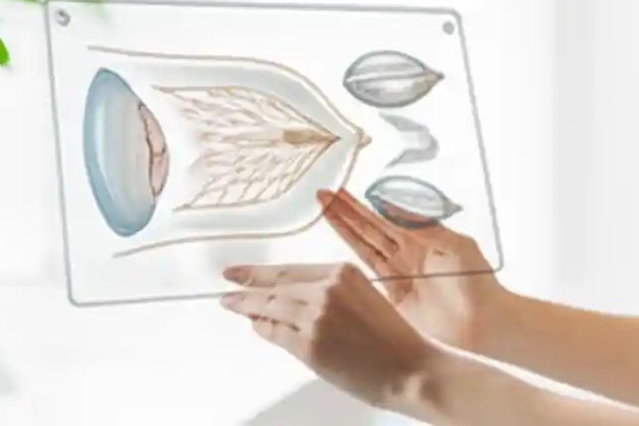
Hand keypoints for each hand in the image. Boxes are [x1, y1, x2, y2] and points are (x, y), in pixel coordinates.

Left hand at [219, 262, 436, 411]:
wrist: (411, 368)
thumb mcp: (363, 299)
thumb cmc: (394, 339)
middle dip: (247, 285)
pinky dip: (263, 329)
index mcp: (343, 271)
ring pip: (270, 307)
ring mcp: (315, 316)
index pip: (290, 269)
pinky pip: (275, 333)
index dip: (261, 271)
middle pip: (275, 284)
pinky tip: (256, 325)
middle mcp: (326, 288)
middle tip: (228, 283)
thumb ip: (329, 295)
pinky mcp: (309, 344)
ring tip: (231, 303)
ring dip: (247, 306)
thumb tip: (291, 301)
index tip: (242, 271)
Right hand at [315, 187, 506, 352]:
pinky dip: (349, 267)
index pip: (385, 217)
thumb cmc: (479, 284)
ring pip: (364, 248)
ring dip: (343, 231)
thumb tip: (393, 205)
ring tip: (323, 212)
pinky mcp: (392, 301)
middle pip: (369, 229)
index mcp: (423, 239)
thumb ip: (425, 226)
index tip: (343, 192)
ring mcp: (398, 277)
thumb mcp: (456, 245)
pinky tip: (333, 257)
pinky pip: (367, 279)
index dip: (363, 205)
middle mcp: (407, 255)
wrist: (484, 326)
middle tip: (322, 195)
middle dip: (345, 213)